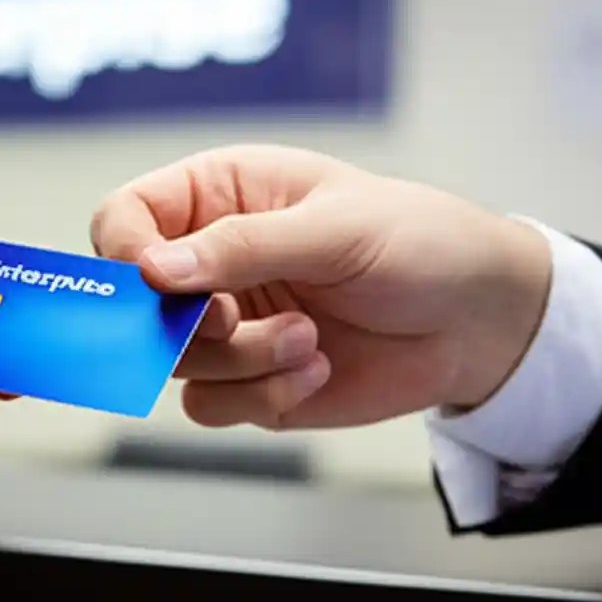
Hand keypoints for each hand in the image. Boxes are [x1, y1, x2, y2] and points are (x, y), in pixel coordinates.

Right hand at [90, 145, 551, 431]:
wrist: (479, 322)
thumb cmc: (418, 242)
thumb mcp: (334, 228)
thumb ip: (241, 245)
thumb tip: (152, 269)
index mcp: (220, 195)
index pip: (126, 217)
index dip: (123, 251)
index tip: (152, 280)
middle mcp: (211, 260)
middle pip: (133, 301)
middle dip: (184, 321)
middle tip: (231, 319)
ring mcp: (227, 324)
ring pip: (171, 361)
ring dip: (239, 359)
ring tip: (306, 341)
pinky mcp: (248, 379)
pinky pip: (209, 405)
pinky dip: (260, 396)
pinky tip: (317, 369)